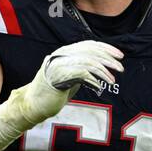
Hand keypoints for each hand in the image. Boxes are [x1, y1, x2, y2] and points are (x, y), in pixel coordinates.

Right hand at [0, 40, 122, 150]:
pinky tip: (99, 87)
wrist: (31, 106)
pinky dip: (93, 80)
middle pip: (91, 51)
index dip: (106, 48)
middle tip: (120, 67)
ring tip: (112, 80)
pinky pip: (82, 74)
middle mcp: (61, 55)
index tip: (119, 55)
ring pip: (88, 62)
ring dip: (103, 71)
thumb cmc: (51, 94)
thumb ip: (81, 69)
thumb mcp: (70, 78)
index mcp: (64, 52)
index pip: (89, 45)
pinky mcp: (58, 77)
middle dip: (108, 58)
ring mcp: (59, 65)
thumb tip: (101, 66)